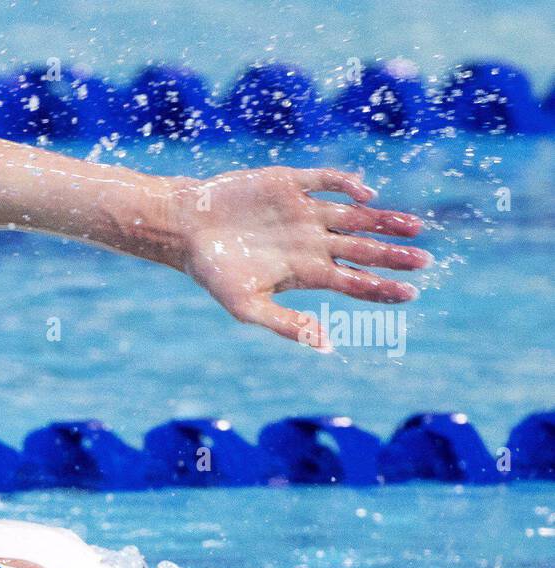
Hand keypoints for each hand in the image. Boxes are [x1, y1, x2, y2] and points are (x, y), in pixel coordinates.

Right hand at [171, 167, 431, 349]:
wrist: (184, 229)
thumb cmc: (213, 273)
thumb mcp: (247, 308)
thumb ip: (286, 325)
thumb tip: (327, 345)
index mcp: (306, 271)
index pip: (354, 281)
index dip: (382, 288)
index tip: (410, 293)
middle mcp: (312, 241)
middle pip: (363, 249)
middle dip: (394, 254)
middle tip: (425, 260)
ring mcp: (304, 210)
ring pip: (356, 215)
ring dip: (384, 220)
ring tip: (414, 227)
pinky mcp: (290, 182)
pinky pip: (327, 180)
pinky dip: (348, 184)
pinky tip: (366, 195)